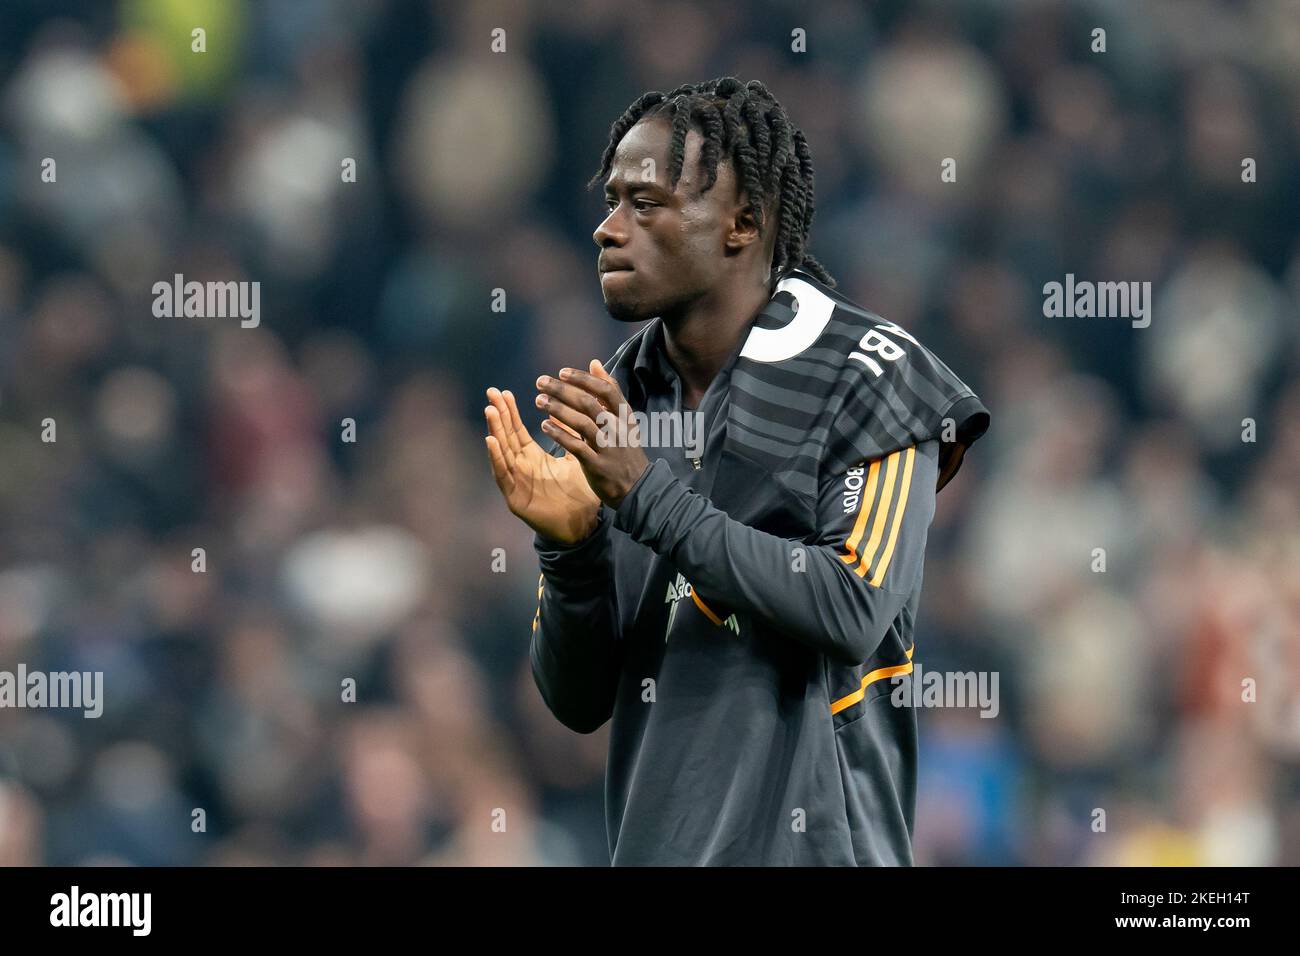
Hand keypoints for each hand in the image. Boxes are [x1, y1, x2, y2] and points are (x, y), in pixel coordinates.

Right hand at [484, 386, 600, 543]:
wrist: (583, 523)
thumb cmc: (578, 493)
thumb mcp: (573, 458)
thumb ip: (568, 435)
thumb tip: (566, 411)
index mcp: (532, 457)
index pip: (518, 429)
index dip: (510, 411)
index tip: (504, 391)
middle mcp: (521, 466)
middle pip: (506, 436)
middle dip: (498, 414)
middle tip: (491, 392)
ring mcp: (516, 481)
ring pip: (502, 452)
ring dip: (495, 431)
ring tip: (490, 410)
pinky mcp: (514, 498)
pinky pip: (503, 475)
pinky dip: (496, 458)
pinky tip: (491, 442)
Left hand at [535, 359, 650, 508]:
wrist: (638, 487)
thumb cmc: (625, 448)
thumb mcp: (623, 418)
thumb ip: (608, 391)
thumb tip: (594, 363)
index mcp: (624, 415)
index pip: (605, 389)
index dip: (583, 379)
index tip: (562, 372)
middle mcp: (617, 428)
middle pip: (589, 403)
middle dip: (562, 390)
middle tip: (540, 382)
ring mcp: (608, 447)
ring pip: (582, 423)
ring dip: (557, 410)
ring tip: (538, 400)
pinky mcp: (597, 465)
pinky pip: (577, 447)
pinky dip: (560, 435)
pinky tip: (544, 426)